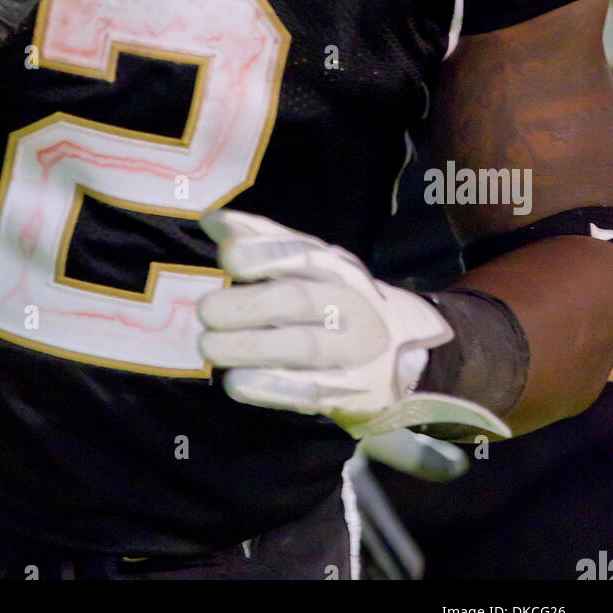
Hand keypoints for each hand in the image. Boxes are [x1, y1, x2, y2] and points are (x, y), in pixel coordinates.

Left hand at [197, 209, 509, 439]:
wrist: (407, 355)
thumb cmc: (336, 300)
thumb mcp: (309, 264)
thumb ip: (261, 241)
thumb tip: (211, 220)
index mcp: (336, 267)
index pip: (304, 253)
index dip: (264, 254)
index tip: (226, 257)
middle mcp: (348, 304)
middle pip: (299, 300)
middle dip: (247, 305)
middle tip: (205, 311)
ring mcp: (351, 351)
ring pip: (302, 347)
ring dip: (249, 346)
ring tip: (207, 346)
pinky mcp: (345, 393)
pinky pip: (306, 390)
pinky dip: (268, 386)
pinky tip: (234, 383)